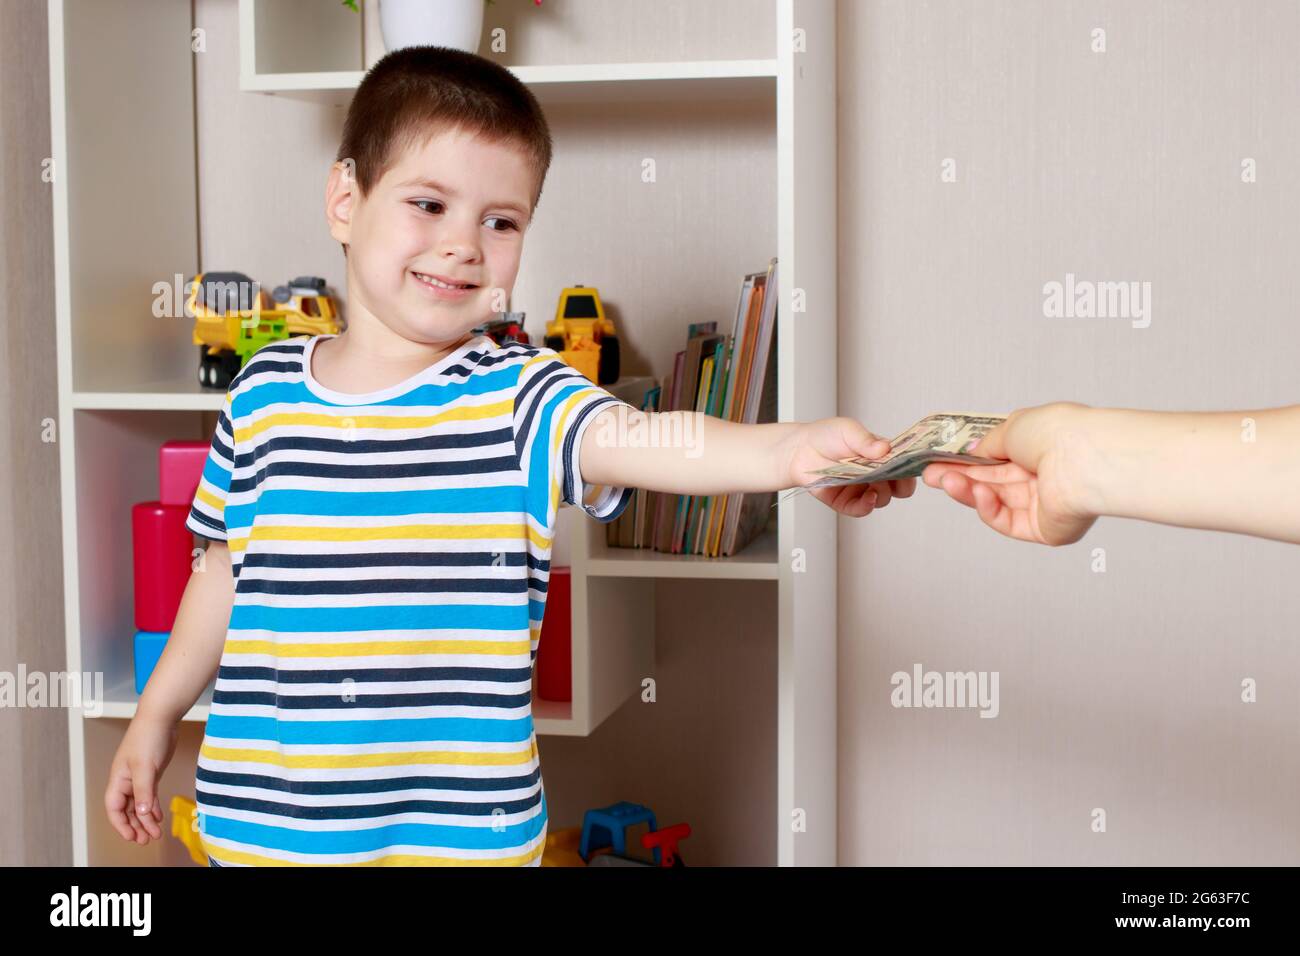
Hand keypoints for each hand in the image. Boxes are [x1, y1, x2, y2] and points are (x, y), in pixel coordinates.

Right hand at [105, 714, 178, 845]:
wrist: (162, 718)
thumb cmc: (148, 737)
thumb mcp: (146, 767)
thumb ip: (144, 791)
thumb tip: (142, 814)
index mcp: (118, 779)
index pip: (114, 808)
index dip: (121, 824)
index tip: (131, 837)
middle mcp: (126, 780)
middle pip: (127, 810)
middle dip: (135, 826)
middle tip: (145, 840)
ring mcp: (139, 777)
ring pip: (139, 804)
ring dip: (146, 819)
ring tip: (154, 834)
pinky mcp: (152, 773)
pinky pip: (149, 796)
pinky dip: (153, 807)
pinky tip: (158, 817)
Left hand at [783, 416, 916, 516]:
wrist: (799, 450)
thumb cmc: (826, 436)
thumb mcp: (849, 430)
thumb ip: (866, 440)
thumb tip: (884, 448)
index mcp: (881, 456)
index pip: (905, 465)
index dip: (911, 468)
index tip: (911, 466)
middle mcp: (875, 474)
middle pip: (899, 487)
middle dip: (901, 485)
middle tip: (895, 478)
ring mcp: (861, 488)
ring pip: (883, 499)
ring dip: (882, 493)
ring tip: (874, 483)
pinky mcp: (845, 501)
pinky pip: (861, 509)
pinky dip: (867, 506)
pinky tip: (869, 498)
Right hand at [921, 402, 1099, 544]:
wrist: (1086, 458)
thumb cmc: (1059, 433)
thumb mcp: (1012, 427)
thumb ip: (988, 442)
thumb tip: (973, 451)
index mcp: (1040, 448)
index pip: (996, 458)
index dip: (966, 460)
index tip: (939, 460)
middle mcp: (1043, 476)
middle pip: (992, 481)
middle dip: (959, 477)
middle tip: (929, 476)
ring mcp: (1043, 504)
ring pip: (995, 501)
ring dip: (967, 490)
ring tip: (943, 481)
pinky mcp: (1043, 529)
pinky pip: (1008, 521)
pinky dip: (988, 507)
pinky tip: (978, 493)